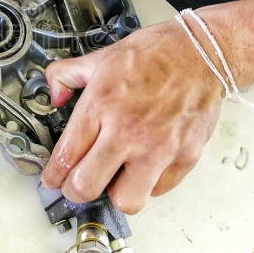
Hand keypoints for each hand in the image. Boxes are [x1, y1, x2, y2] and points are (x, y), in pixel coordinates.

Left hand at [40, 20, 222, 212]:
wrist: (201, 52)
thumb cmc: (154, 54)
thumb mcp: (99, 57)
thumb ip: (66, 76)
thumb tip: (53, 95)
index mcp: (100, 106)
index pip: (65, 156)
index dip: (52, 175)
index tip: (52, 179)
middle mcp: (126, 132)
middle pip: (87, 187)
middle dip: (74, 190)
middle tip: (76, 183)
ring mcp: (158, 148)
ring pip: (125, 200)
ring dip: (115, 193)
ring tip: (115, 177)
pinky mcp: (184, 157)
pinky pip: (159, 190)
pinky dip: (149, 184)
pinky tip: (144, 166)